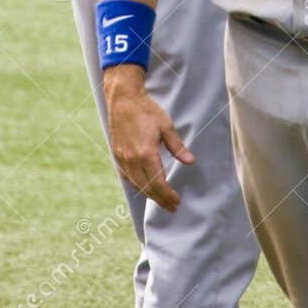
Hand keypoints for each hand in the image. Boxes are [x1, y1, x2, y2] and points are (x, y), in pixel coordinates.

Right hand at [103, 65, 193, 210]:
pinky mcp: (117, 156)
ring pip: (136, 185)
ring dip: (149, 195)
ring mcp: (122, 159)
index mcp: (146, 154)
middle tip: (172, 207)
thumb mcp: (166, 127)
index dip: (168, 195)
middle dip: (161, 200)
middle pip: (147, 188)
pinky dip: (137, 185)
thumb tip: (190, 161)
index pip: (159, 183)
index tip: (177, 202)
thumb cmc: (146, 110)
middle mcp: (132, 160)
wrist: (123, 100)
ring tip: (161, 200)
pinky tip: (144, 187)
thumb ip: (177, 147)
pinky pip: (127, 177)